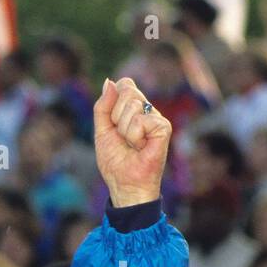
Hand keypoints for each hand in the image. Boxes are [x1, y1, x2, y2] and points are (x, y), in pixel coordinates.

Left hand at [93, 78, 171, 208]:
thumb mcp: (102, 131)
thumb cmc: (115, 161)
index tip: (112, 124)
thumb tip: (109, 81)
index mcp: (133, 108)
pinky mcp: (164, 127)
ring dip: (124, 130)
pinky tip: (141, 147)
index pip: (124, 84)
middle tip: (122, 137)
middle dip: (115, 117)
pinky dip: (134, 136)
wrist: (125, 184)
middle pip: (127, 91)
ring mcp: (156, 117)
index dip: (112, 102)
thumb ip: (103, 107)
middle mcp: (147, 110)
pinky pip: (140, 120)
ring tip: (131, 144)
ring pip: (132, 106)